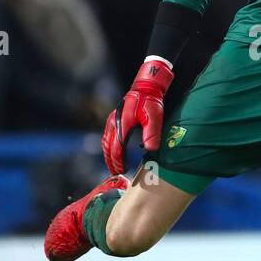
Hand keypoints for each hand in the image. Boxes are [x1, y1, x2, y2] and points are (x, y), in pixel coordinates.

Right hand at [101, 58, 174, 174]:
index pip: (117, 147)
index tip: (123, 171)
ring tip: (113, 166)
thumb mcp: (154, 117)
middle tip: (116, 173)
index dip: (118, 161)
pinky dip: (108, 147)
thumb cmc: (150, 102)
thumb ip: (152, 133)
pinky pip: (106, 137)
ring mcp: (112, 120)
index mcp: (123, 123)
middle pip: (108, 147)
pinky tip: (113, 153)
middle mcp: (114, 122)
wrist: (145, 87)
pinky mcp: (113, 119)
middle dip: (111, 161)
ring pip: (105, 142)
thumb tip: (151, 149)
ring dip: (108, 156)